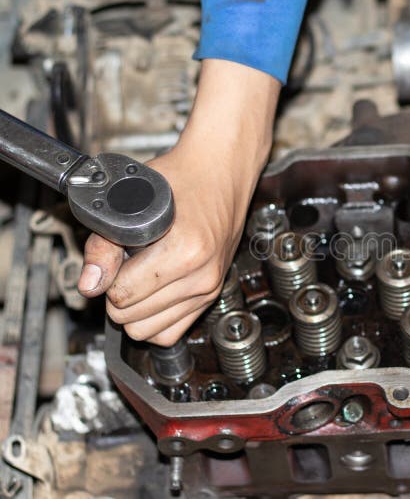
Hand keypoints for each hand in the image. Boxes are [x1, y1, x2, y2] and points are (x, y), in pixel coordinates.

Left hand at [77, 60, 279, 345]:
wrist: (221, 174)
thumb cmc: (180, 180)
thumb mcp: (129, 203)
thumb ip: (101, 246)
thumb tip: (89, 285)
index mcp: (186, 251)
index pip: (122, 295)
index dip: (107, 277)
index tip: (115, 257)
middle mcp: (202, 275)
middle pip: (131, 318)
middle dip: (118, 294)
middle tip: (126, 264)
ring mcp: (209, 288)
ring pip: (148, 332)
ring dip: (134, 310)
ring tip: (138, 277)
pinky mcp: (212, 295)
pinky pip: (170, 333)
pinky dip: (153, 321)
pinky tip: (150, 294)